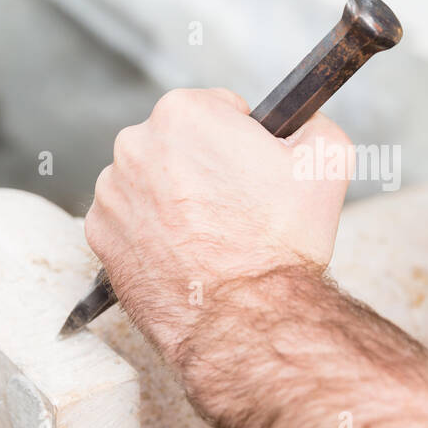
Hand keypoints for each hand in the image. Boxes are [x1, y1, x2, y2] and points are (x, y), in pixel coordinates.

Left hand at [84, 88, 352, 357]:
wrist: (245, 317)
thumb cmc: (280, 243)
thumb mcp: (327, 162)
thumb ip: (312, 122)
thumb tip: (300, 121)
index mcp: (185, 114)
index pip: (218, 109)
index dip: (243, 140)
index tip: (252, 171)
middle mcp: (136, 144)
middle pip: (179, 144)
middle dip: (205, 168)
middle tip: (237, 208)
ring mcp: (112, 191)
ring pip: (151, 181)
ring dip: (175, 199)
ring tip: (212, 236)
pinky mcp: (100, 234)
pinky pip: (129, 220)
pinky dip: (152, 232)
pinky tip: (184, 254)